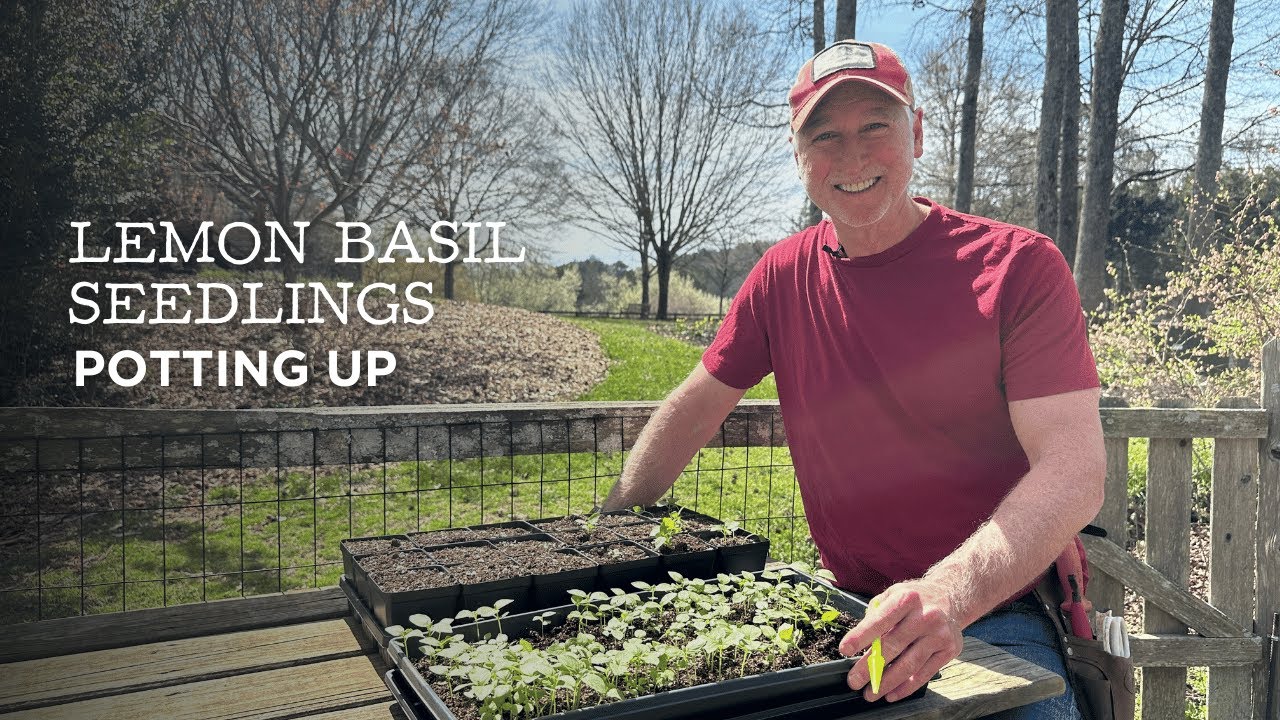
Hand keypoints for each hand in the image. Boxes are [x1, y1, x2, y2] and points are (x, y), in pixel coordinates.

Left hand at [838, 578, 963, 702]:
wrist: (951, 598)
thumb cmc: (915, 599)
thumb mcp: (893, 594)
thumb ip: (876, 615)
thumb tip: (860, 641)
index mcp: (907, 599)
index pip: (879, 621)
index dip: (860, 636)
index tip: (845, 650)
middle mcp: (925, 616)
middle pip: (892, 646)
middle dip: (869, 667)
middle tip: (854, 680)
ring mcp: (939, 635)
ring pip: (909, 665)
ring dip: (886, 683)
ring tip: (871, 693)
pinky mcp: (948, 650)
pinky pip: (924, 674)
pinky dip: (906, 687)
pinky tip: (892, 694)